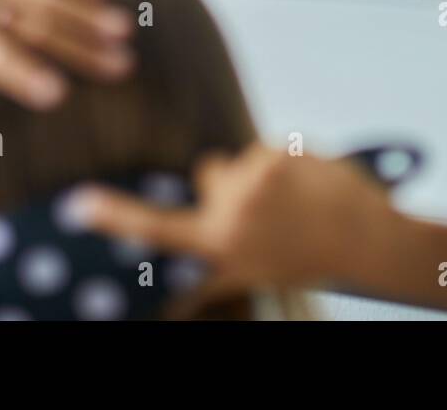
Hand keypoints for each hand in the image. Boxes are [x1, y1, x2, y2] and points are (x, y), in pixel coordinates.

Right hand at [71, 143, 403, 308]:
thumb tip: (171, 301)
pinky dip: (291, 160)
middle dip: (230, 182)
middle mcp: (232, 212)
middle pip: (208, 172)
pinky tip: (312, 184)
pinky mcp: (282, 153)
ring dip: (263, 172)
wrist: (368, 241)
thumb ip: (212, 271)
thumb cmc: (309, 258)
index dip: (114, 216)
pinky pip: (273, 145)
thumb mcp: (254, 272)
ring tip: (297, 199)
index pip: (158, 228)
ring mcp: (256, 179)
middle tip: (267, 209)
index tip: (79, 203)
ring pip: (243, 157)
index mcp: (220, 244)